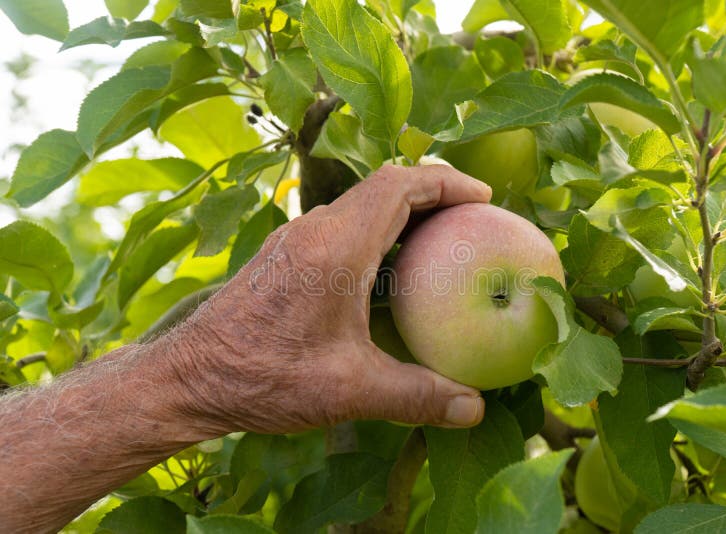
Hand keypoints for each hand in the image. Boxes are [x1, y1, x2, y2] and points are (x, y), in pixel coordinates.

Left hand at [163, 164, 491, 436]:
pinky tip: (390, 273)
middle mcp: (314, 230)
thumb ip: (416, 397)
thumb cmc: (262, 378)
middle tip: (473, 218)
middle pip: (384, 187)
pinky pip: (342, 226)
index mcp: (335, 247)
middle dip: (433, 194)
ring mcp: (296, 240)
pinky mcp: (285, 257)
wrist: (188, 378)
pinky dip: (377, 233)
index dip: (447, 182)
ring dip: (403, 213)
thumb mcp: (348, 391)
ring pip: (361, 205)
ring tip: (441, 241)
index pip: (400, 185)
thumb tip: (473, 410)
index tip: (485, 199)